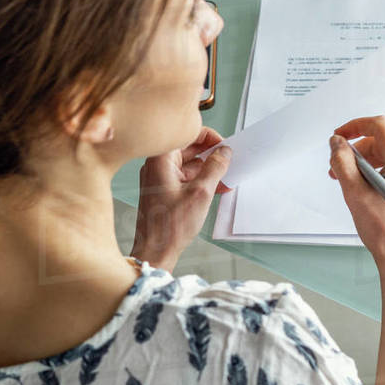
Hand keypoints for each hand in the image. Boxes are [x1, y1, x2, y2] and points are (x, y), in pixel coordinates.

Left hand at [131, 127, 230, 271]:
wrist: (155, 250)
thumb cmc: (169, 225)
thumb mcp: (200, 193)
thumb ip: (215, 168)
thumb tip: (224, 152)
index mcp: (161, 159)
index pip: (188, 134)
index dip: (210, 138)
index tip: (225, 146)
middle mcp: (158, 165)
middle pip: (189, 148)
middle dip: (211, 154)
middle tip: (229, 161)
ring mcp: (160, 178)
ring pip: (189, 164)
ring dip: (209, 169)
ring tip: (227, 178)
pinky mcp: (164, 190)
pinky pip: (186, 178)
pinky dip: (202, 181)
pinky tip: (217, 188)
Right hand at [328, 116, 384, 274]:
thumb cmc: (384, 231)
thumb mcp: (354, 192)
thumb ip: (342, 162)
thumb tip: (337, 143)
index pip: (380, 126)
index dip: (356, 125)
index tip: (340, 135)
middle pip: (382, 143)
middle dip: (357, 150)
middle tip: (337, 167)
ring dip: (365, 164)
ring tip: (348, 182)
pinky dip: (378, 174)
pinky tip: (364, 191)